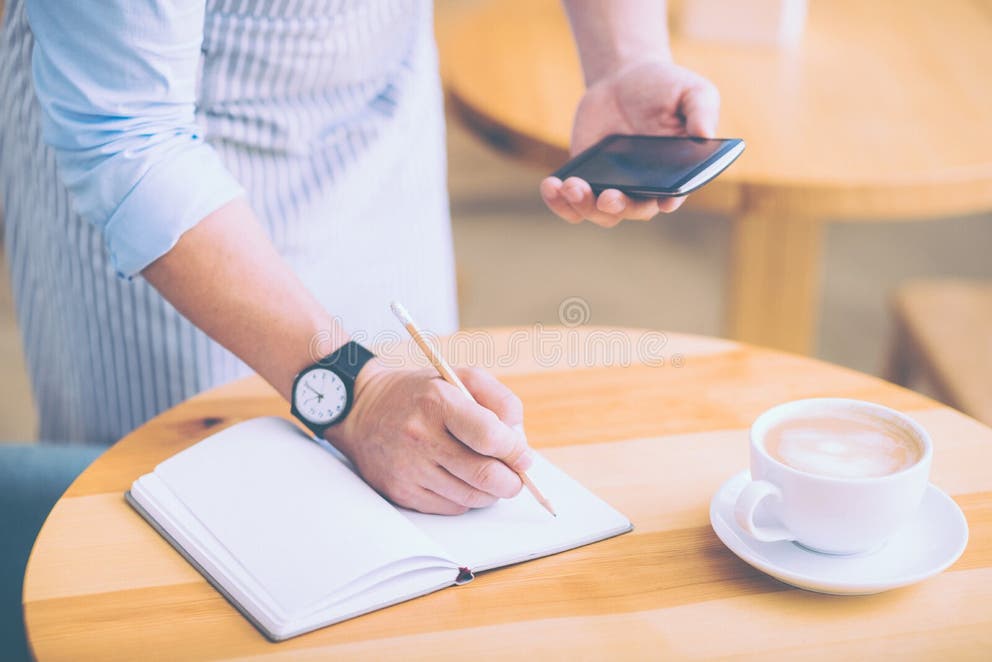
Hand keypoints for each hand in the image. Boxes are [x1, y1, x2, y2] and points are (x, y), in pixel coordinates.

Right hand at [324, 363, 533, 514]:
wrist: (361, 411)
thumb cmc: (420, 394)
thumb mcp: (459, 377)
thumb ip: (499, 400)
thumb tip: (520, 441)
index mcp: (437, 402)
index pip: (489, 436)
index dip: (516, 451)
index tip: (524, 456)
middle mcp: (420, 437)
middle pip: (484, 475)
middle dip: (511, 481)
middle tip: (516, 477)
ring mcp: (409, 468)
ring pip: (471, 497)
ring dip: (491, 492)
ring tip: (491, 477)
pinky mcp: (401, 492)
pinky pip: (451, 507)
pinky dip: (466, 499)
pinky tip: (463, 481)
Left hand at [541, 58, 719, 226]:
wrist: (624, 79)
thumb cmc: (665, 87)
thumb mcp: (692, 91)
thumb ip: (703, 110)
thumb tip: (706, 134)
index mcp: (675, 174)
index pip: (673, 195)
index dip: (668, 201)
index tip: (662, 202)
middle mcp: (644, 188)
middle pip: (632, 210)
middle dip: (618, 207)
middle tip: (607, 195)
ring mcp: (613, 186)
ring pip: (598, 212)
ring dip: (583, 206)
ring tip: (570, 185)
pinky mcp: (585, 180)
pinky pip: (571, 203)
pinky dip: (558, 202)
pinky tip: (550, 186)